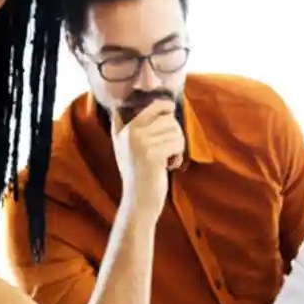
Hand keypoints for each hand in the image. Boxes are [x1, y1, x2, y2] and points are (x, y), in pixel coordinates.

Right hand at [111, 99, 183, 213]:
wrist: (138, 200)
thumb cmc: (138, 173)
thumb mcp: (124, 147)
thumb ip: (126, 124)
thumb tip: (138, 103)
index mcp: (124, 128)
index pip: (154, 105)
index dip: (167, 107)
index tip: (170, 111)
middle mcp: (130, 132)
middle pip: (168, 118)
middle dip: (175, 132)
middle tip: (169, 148)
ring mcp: (140, 143)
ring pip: (175, 131)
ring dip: (178, 146)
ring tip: (168, 158)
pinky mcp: (152, 154)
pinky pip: (177, 143)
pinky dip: (178, 155)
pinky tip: (170, 165)